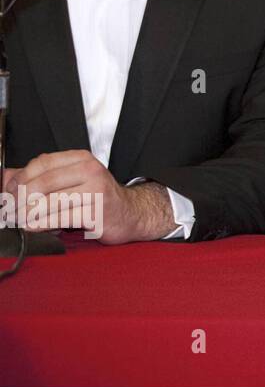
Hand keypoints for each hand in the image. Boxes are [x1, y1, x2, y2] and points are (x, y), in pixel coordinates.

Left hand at [1, 151, 174, 242]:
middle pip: (44, 183)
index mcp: (82, 159)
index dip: (20, 178)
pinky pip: (61, 218)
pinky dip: (42, 224)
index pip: (42, 163)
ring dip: (29, 214)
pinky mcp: (98, 213)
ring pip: (50, 202)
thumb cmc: (97, 197)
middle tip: (11, 210)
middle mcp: (91, 171)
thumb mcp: (68, 181)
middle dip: (21, 199)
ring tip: (20, 220)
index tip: (9, 192)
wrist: (129, 213)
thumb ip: (36, 178)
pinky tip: (34, 227)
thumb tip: (4, 178)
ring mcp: (97, 192)